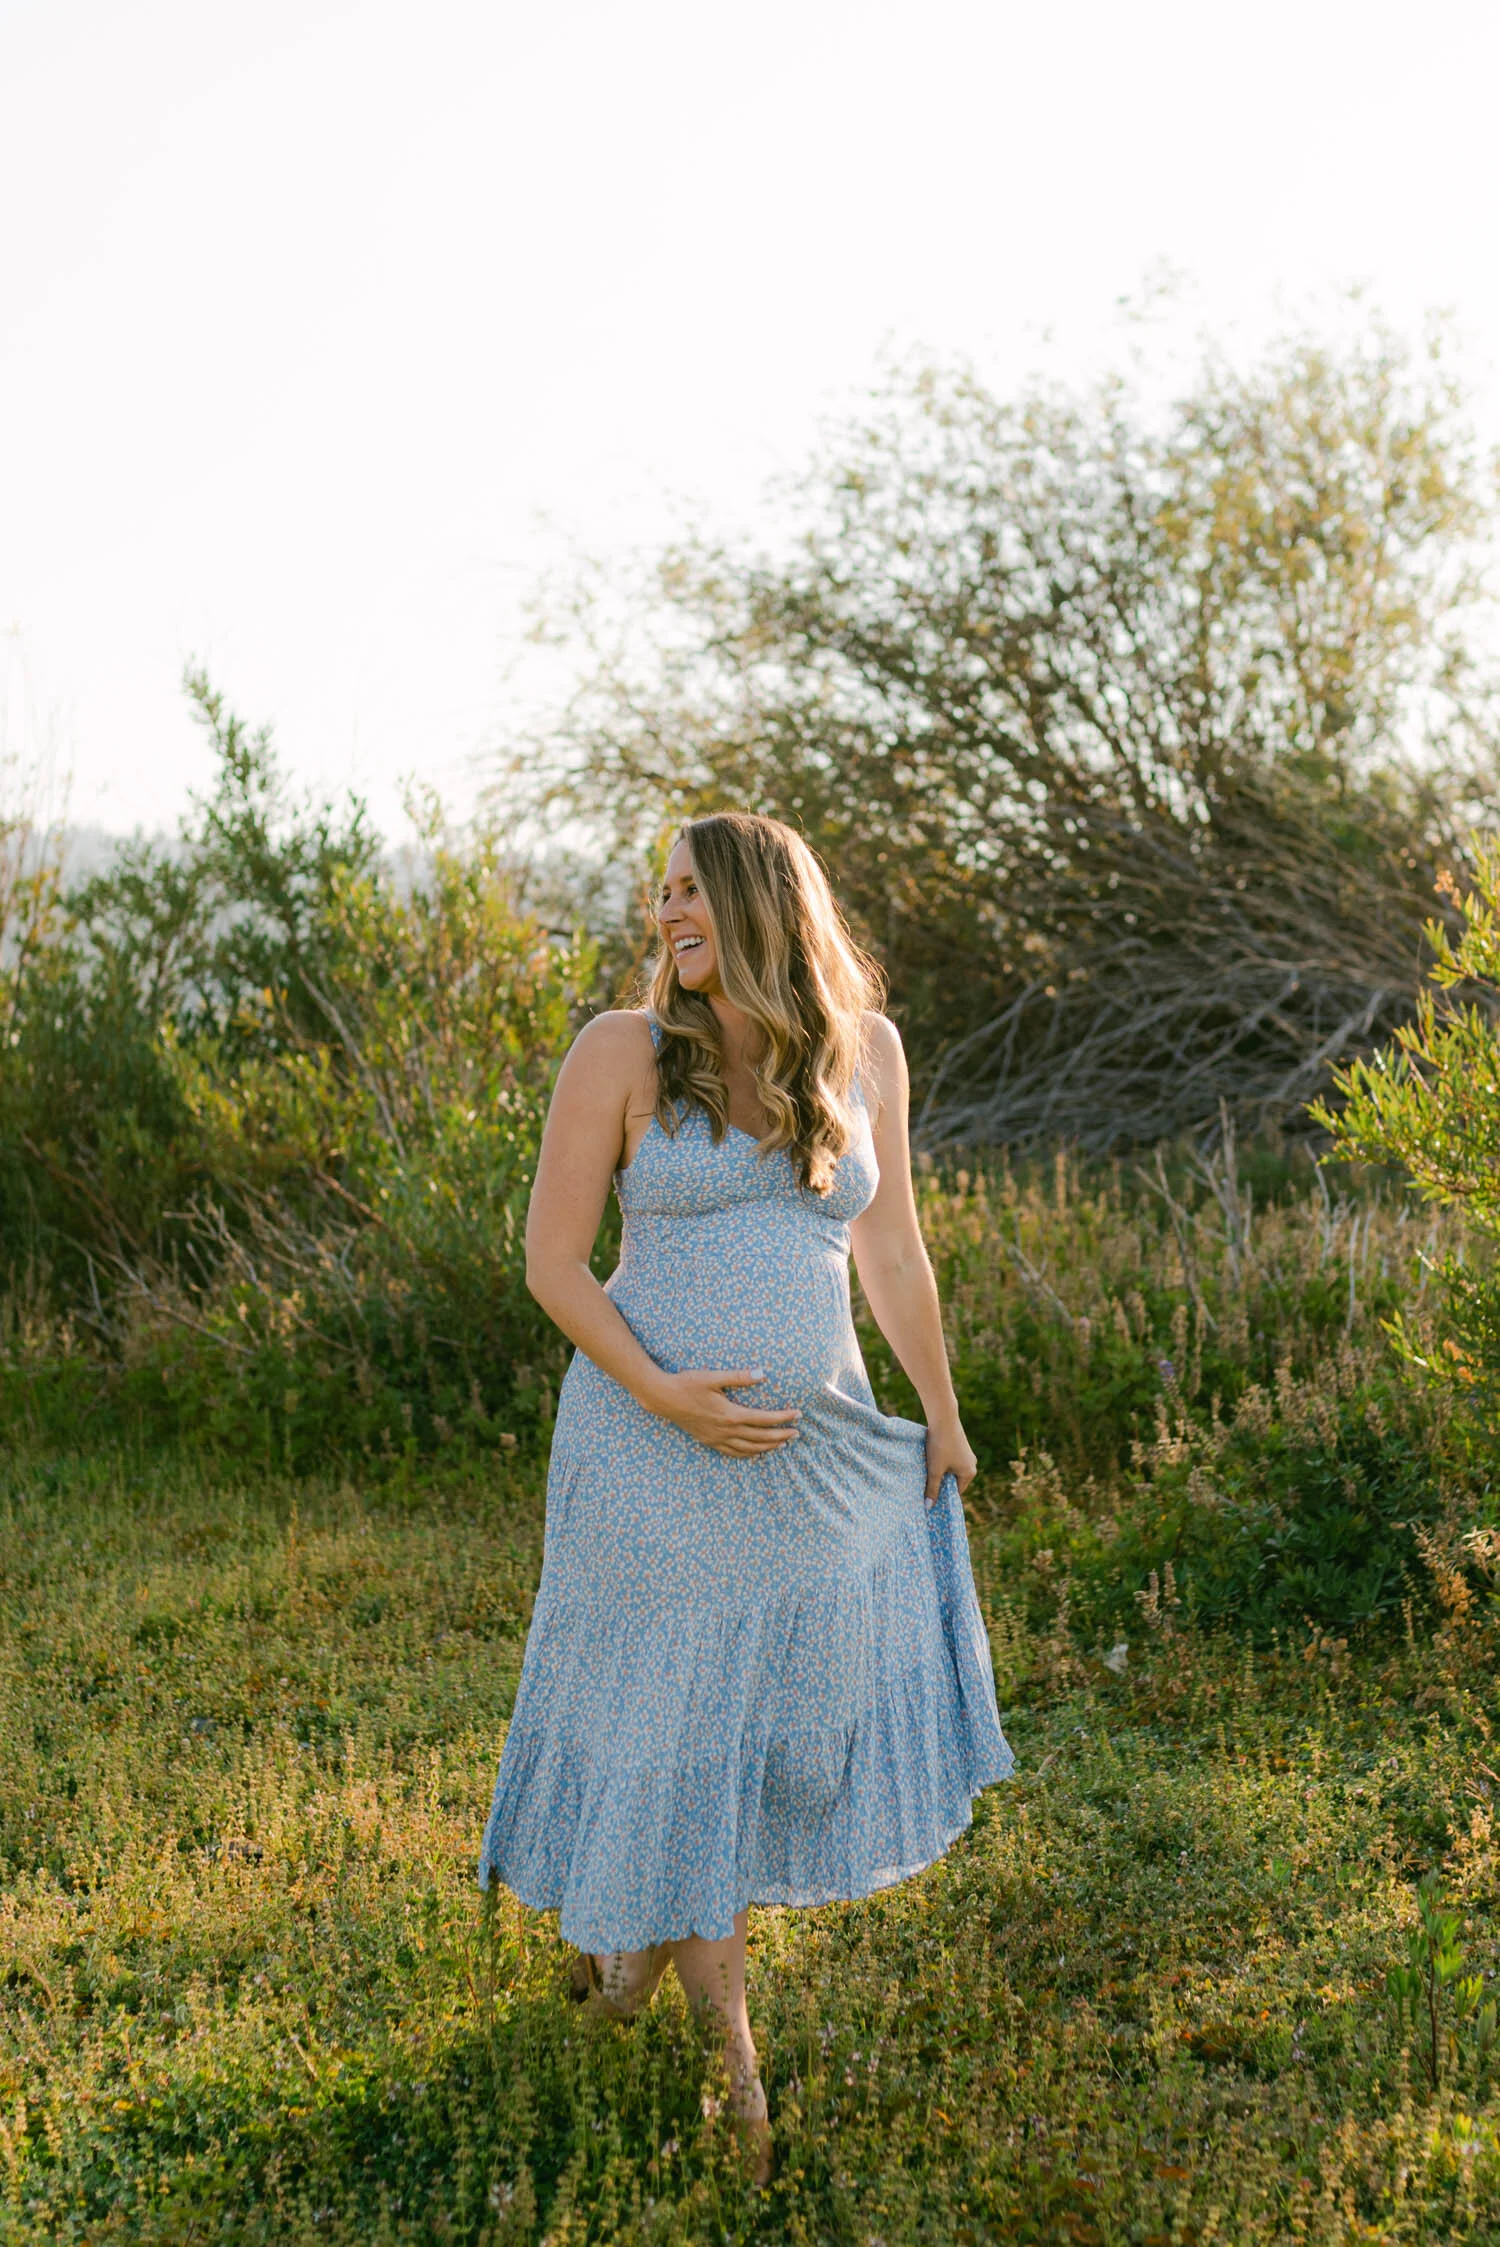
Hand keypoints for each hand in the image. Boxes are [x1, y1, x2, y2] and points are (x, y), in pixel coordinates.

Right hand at [649, 1368, 800, 1457]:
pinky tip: (755, 1453)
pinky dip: (748, 1454)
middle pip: (760, 1436)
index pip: (764, 1418)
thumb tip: (762, 1374)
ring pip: (748, 1448)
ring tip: (783, 1444)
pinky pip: (732, 1453)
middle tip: (797, 1432)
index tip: (798, 1415)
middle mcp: (726, 1430)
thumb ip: (739, 1377)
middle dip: (781, 1435)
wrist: (663, 1398)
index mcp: (730, 1414)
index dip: (783, 1417)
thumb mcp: (713, 1377)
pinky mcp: (709, 1441)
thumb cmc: (688, 1383)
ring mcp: (717, 1438)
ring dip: (768, 1447)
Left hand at [923, 1411, 976, 1505]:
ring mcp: (967, 1455)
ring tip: (927, 1472)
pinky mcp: (961, 1446)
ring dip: (940, 1471)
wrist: (943, 1418)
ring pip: (951, 1469)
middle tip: (926, 1487)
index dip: (943, 1496)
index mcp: (969, 1473)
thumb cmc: (940, 1446)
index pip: (956, 1492)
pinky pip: (951, 1460)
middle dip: (941, 1483)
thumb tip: (929, 1507)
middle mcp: (972, 1464)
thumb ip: (932, 1488)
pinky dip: (942, 1462)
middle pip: (954, 1481)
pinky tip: (931, 1459)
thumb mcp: (934, 1469)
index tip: (930, 1498)